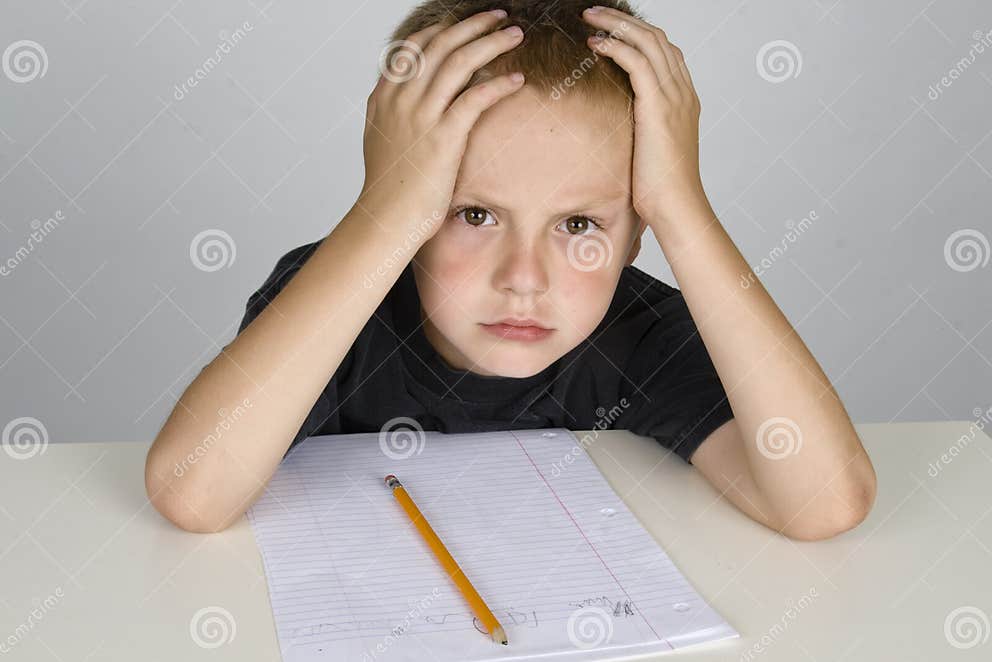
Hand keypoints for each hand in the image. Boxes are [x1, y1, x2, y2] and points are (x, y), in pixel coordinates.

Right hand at [356, 9, 526, 237]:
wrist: (387, 217)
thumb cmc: (389, 187)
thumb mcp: (380, 138)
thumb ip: (390, 112)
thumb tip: (402, 97)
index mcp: (385, 97)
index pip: (414, 46)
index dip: (443, 29)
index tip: (465, 23)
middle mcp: (402, 99)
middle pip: (441, 45)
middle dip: (474, 24)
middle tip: (500, 16)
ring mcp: (421, 116)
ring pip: (460, 62)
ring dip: (492, 42)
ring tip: (515, 34)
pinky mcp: (444, 137)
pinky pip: (475, 98)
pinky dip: (498, 84)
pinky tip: (517, 78)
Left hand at [581, 6, 704, 224]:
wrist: (676, 206)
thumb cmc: (661, 188)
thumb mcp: (650, 151)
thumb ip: (641, 130)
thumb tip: (618, 131)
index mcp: (684, 100)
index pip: (665, 51)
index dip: (638, 34)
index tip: (611, 28)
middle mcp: (682, 92)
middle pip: (656, 37)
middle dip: (624, 20)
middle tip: (594, 12)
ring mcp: (673, 97)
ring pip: (647, 41)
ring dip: (616, 24)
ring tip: (590, 17)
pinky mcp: (658, 106)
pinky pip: (637, 62)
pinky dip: (616, 47)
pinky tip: (596, 43)